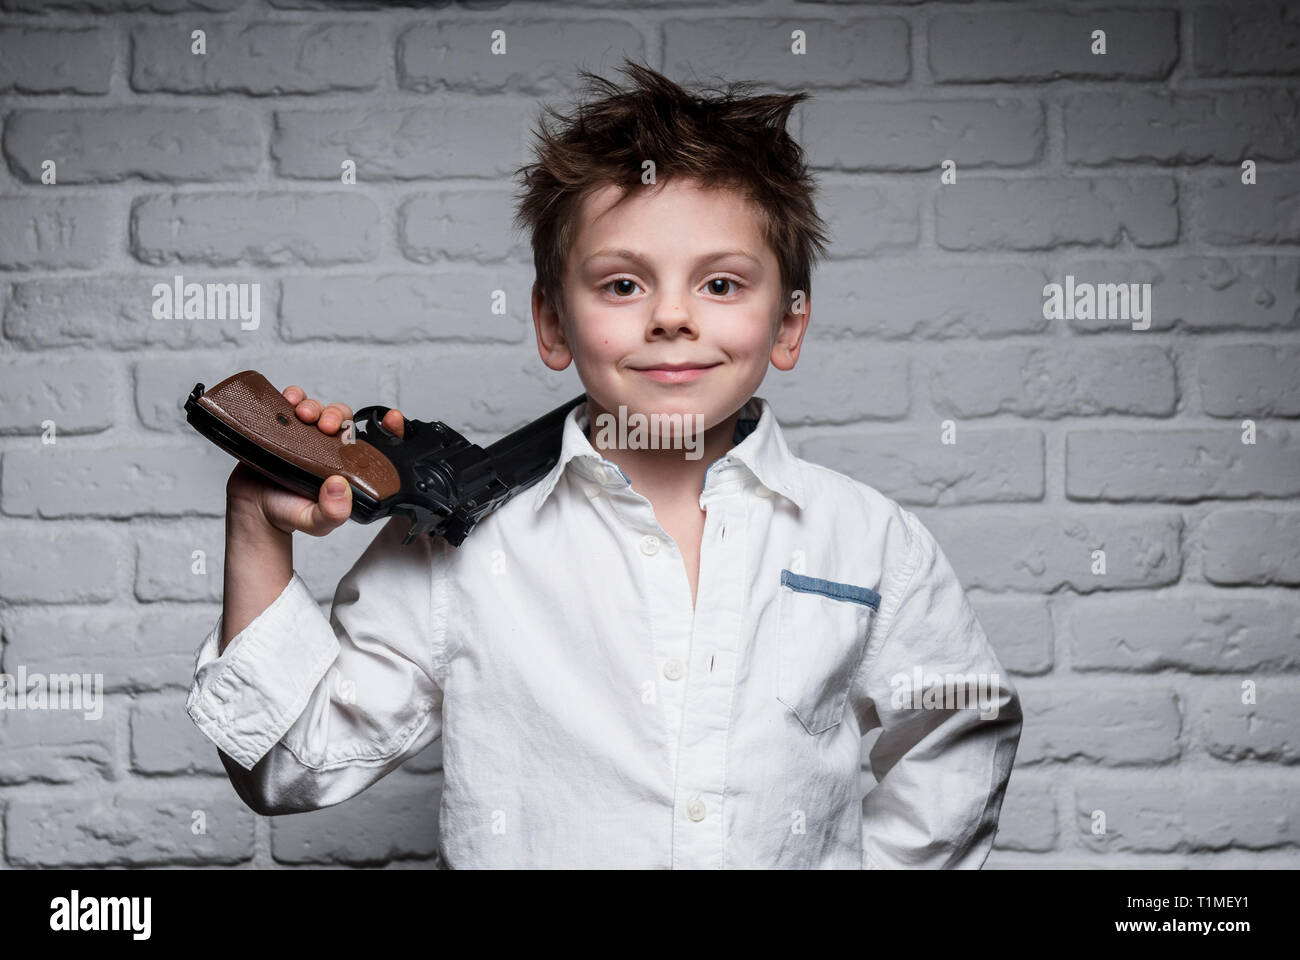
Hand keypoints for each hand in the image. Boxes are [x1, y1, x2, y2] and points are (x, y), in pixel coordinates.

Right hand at [225, 385, 405, 537]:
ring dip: (314, 405)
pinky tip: (289, 400)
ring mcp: (306, 435)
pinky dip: (292, 395)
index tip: (392, 418)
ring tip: (305, 414)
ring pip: (318, 408)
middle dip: (337, 415)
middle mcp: (328, 447)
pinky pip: (291, 403)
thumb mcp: (316, 522)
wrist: (252, 509)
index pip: (375, 443)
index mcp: (346, 465)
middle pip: (342, 418)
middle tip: (326, 425)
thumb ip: (332, 513)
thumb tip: (340, 487)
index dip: (388, 429)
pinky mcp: (282, 427)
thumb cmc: (288, 513)